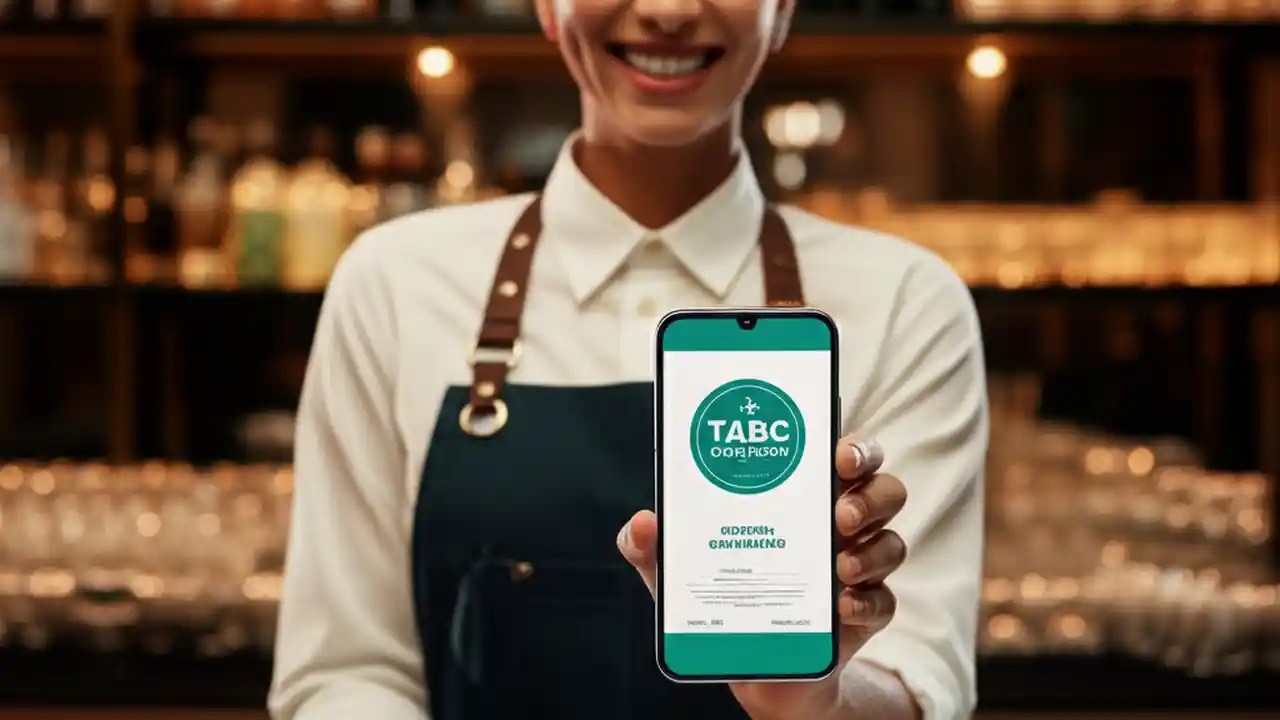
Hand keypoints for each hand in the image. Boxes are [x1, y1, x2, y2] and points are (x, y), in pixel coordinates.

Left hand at [618, 435, 907, 719]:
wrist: (747, 663)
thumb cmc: (719, 591)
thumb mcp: (677, 568)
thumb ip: (651, 545)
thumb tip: (640, 524)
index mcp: (804, 495)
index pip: (845, 455)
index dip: (854, 447)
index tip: (838, 453)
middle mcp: (840, 524)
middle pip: (884, 490)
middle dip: (870, 494)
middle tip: (838, 512)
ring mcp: (857, 567)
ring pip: (892, 543)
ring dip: (872, 550)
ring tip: (838, 565)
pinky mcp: (864, 614)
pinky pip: (884, 603)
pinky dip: (868, 603)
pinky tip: (842, 607)